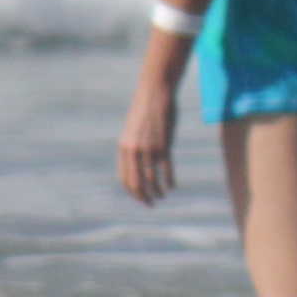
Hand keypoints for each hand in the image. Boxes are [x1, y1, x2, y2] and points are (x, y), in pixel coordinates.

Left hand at [119, 68, 180, 205]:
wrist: (155, 92)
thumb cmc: (146, 110)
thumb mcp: (135, 129)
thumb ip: (134, 146)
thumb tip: (139, 163)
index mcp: (124, 147)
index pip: (125, 178)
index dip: (132, 192)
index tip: (140, 198)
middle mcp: (134, 150)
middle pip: (136, 182)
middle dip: (143, 197)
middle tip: (150, 204)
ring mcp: (149, 148)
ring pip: (151, 178)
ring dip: (157, 191)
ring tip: (162, 196)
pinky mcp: (163, 145)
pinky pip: (166, 169)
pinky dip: (169, 181)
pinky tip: (172, 186)